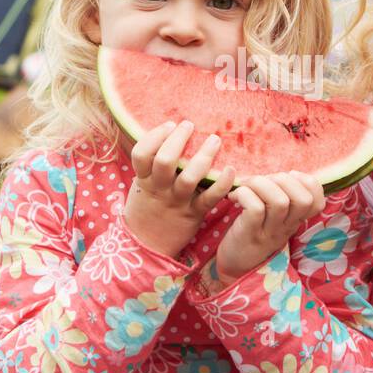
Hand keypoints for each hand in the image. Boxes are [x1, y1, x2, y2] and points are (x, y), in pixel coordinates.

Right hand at [123, 119, 234, 258]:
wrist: (147, 247)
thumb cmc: (147, 210)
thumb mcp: (140, 186)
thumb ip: (151, 166)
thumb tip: (166, 134)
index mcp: (144, 180)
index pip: (142, 154)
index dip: (154, 136)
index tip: (169, 125)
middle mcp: (159, 189)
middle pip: (166, 161)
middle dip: (179, 139)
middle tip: (189, 125)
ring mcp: (177, 202)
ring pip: (190, 177)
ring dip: (204, 156)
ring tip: (214, 140)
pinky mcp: (194, 214)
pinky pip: (210, 197)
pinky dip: (223, 183)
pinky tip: (232, 169)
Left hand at [214, 172, 324, 281]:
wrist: (234, 265)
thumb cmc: (252, 231)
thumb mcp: (274, 217)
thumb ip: (282, 197)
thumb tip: (286, 173)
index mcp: (294, 220)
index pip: (317, 201)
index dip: (308, 182)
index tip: (289, 176)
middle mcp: (286, 227)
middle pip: (302, 199)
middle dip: (283, 180)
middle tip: (263, 181)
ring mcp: (269, 232)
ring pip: (280, 201)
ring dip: (261, 184)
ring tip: (247, 186)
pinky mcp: (250, 234)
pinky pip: (255, 209)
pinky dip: (245, 194)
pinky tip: (235, 197)